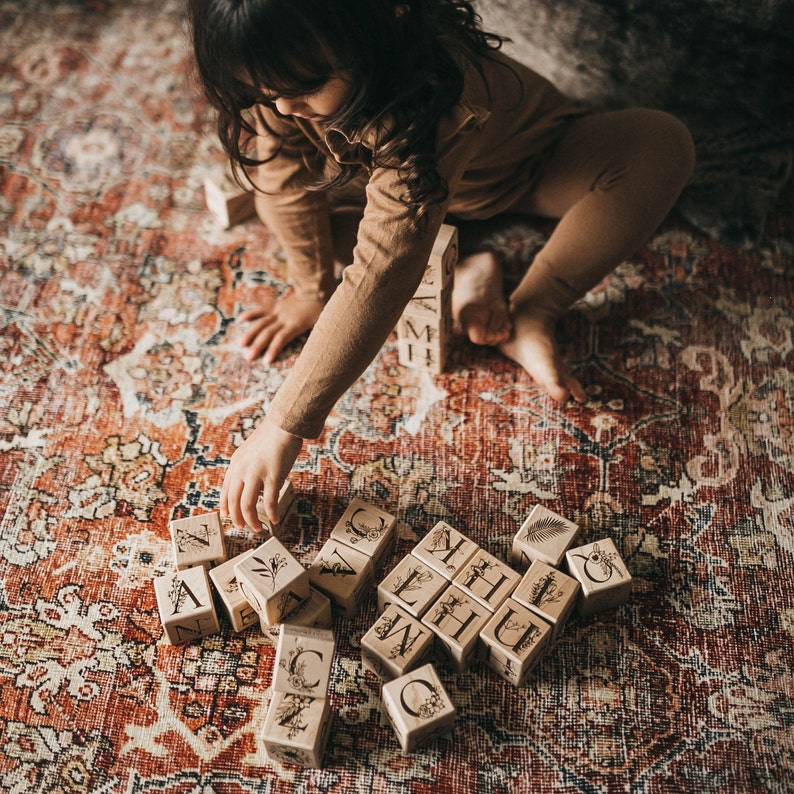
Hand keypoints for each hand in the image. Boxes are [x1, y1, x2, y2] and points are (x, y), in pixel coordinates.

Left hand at [220, 417, 302, 531]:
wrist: (284, 426)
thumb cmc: (271, 437)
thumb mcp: (249, 451)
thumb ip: (246, 467)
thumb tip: (250, 483)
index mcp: (236, 464)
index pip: (225, 490)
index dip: (226, 506)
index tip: (228, 515)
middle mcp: (242, 470)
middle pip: (234, 501)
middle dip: (237, 517)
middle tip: (242, 526)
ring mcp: (256, 474)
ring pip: (248, 505)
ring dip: (252, 520)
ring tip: (258, 528)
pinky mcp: (272, 477)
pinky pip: (270, 501)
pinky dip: (272, 513)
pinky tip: (275, 519)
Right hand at [237, 290, 324, 363]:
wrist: (316, 291)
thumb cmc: (321, 312)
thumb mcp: (321, 326)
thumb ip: (314, 338)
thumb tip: (314, 353)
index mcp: (295, 325)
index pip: (281, 339)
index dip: (273, 350)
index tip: (266, 362)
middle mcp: (284, 319)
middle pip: (268, 333)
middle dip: (257, 346)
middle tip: (248, 358)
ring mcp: (279, 311)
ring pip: (262, 322)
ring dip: (250, 333)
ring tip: (241, 343)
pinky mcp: (276, 305)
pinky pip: (262, 308)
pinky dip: (251, 313)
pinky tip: (241, 319)